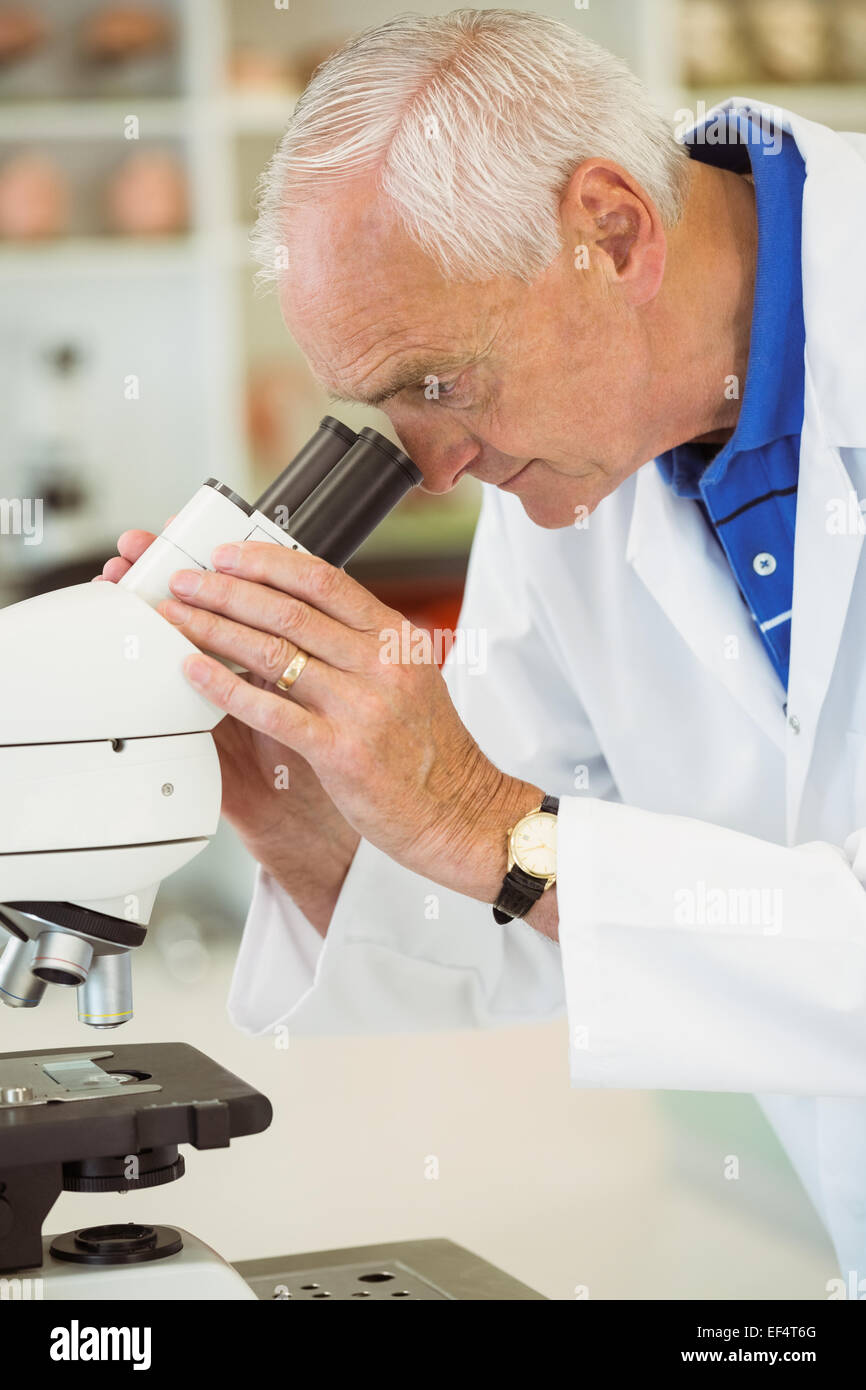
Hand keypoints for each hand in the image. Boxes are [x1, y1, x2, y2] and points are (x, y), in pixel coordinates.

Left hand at [157, 541, 542, 904]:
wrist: (461, 813)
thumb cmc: (430, 752)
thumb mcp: (408, 679)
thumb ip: (360, 647)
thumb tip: (299, 617)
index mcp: (394, 639)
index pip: (324, 581)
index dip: (267, 562)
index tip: (227, 555)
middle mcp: (380, 664)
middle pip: (288, 610)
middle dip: (225, 591)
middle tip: (183, 582)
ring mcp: (362, 707)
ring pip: (272, 652)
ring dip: (213, 630)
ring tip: (174, 619)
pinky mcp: (341, 752)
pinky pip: (270, 710)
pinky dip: (225, 687)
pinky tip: (194, 672)